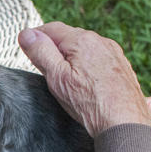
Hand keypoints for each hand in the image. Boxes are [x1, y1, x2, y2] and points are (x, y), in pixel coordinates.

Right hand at [18, 22, 150, 136]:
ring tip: (64, 77)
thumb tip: (26, 33)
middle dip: (54, 47)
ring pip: (84, 48)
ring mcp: (114, 53)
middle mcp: (101, 41)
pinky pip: (98, 58)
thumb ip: (40, 52)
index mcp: (81, 40)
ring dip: (71, 56)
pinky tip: (84, 82)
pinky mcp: (122, 66)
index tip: (28, 47)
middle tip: (44, 66)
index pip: (51, 28)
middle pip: (69, 37)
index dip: (36, 36)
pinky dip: (87, 65)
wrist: (124, 123)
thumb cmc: (89, 102)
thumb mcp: (56, 77)